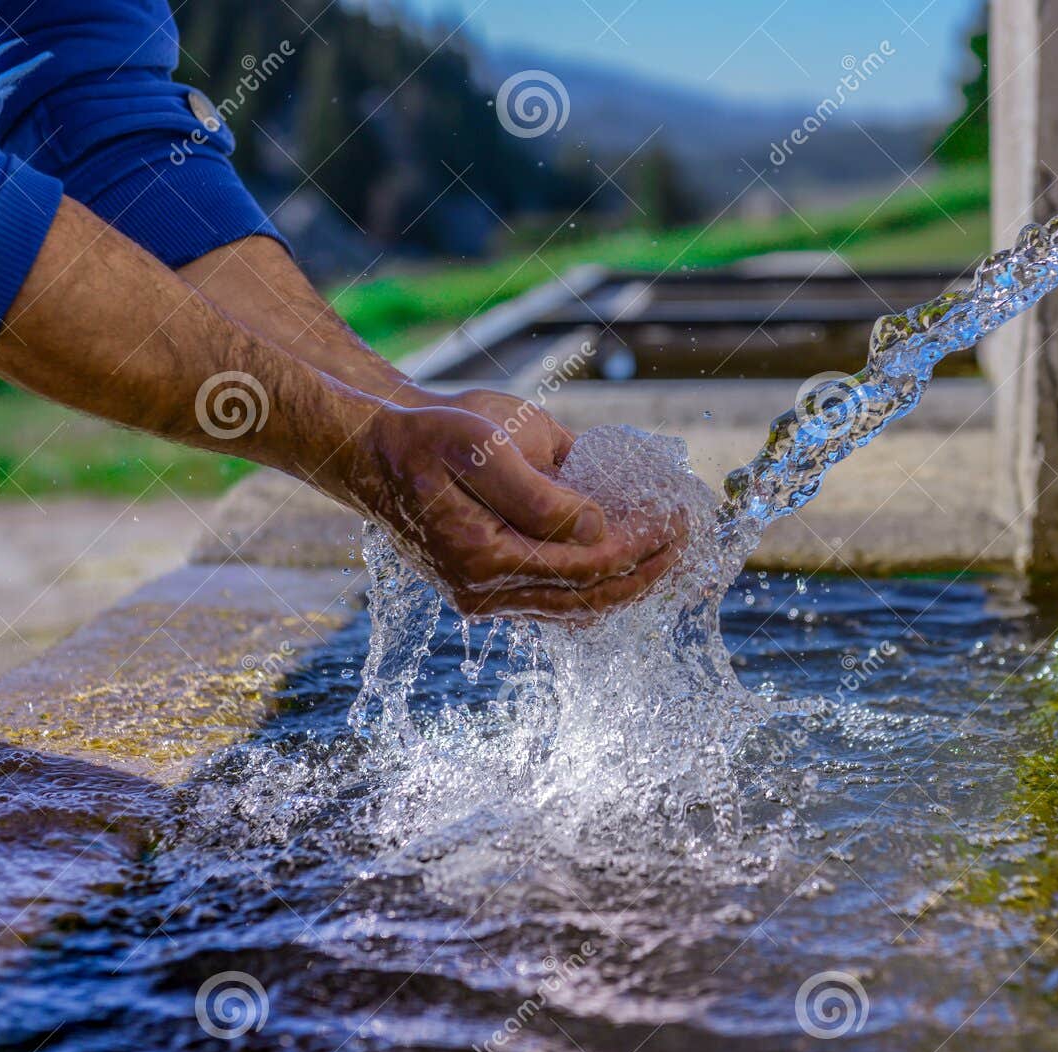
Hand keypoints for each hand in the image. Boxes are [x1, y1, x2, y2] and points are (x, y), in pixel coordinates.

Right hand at [342, 401, 683, 618]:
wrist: (372, 449)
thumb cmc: (425, 436)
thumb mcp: (480, 446)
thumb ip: (539, 493)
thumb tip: (596, 528)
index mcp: (483, 558)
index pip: (585, 568)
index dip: (638, 547)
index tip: (674, 519)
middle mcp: (483, 592)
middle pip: (587, 600)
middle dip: (644, 573)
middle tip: (685, 540)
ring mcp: (483, 596)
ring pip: (574, 608)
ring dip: (626, 584)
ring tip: (668, 554)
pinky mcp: (486, 588)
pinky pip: (555, 601)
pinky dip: (597, 585)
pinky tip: (626, 563)